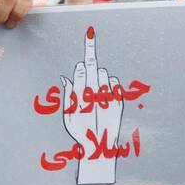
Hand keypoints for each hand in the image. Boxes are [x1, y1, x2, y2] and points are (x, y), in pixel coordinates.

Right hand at [61, 26, 125, 184]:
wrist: (99, 149)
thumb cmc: (80, 132)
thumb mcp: (68, 114)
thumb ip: (68, 94)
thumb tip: (66, 77)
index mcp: (79, 94)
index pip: (80, 68)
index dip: (84, 52)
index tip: (88, 34)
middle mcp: (93, 93)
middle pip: (91, 66)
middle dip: (90, 53)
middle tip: (90, 35)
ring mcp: (107, 97)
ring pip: (102, 74)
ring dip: (98, 77)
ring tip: (95, 92)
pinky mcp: (118, 102)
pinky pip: (114, 84)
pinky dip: (110, 86)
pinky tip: (105, 96)